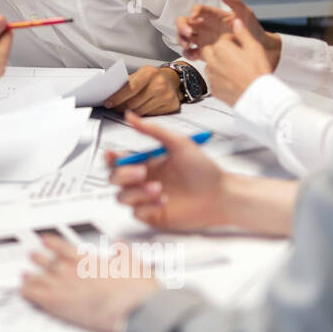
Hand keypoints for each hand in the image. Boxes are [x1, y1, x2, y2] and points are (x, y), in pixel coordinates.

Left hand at [20, 234, 161, 331]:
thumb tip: (121, 244)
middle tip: (32, 256)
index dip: (52, 244)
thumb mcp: (134, 264)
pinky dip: (29, 294)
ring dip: (32, 276)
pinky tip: (24, 293)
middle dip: (39, 259)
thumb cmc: (136, 291)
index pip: (64, 248)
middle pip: (50, 263)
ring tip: (25, 275)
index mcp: (89, 262)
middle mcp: (74, 273)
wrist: (134, 310)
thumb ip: (124, 252)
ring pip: (41, 279)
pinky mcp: (63, 308)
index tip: (45, 240)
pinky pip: (39, 298)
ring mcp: (67, 290)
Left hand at [103, 64, 181, 114]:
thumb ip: (127, 82)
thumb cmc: (151, 78)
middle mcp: (160, 84)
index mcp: (150, 73)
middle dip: (120, 107)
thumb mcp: (140, 73)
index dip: (117, 97)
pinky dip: (141, 114)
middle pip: (133, 102)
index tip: (108, 103)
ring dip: (129, 113)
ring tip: (123, 109)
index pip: (130, 88)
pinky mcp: (171, 106)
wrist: (171, 79)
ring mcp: (167, 96)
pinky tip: (138, 110)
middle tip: (114, 107)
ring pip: (140, 111)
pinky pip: (149, 115)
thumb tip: (110, 93)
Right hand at [106, 111, 228, 230]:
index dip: (110, 158)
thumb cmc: (205, 171)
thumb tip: (131, 116)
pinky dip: (147, 207)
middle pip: (115, 179)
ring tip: (158, 189)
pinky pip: (137, 213)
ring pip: (122, 197)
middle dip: (124, 175)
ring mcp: (147, 199)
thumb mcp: (179, 144)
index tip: (113, 155)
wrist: (221, 195)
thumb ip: (152, 130)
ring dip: (138, 192)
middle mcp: (145, 181)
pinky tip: (164, 201)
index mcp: (148, 163)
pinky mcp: (153, 215)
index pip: (119, 160)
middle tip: (142, 172)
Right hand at [176, 0, 280, 68]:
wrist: (259, 48)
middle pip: (185, 22)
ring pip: (184, 36)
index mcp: (213, 16)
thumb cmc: (252, 29)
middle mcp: (205, 26)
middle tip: (188, 33)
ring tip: (188, 45)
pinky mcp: (204, 51)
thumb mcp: (246, 13)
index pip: (198, 9)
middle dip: (182, 26)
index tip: (194, 16)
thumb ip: (234, 2)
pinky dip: (188, 53)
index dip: (193, 11)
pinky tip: (194, 55)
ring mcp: (203, 39)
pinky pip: (190, 52)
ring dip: (181, 39)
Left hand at [199, 17, 272, 104]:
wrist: (257, 96)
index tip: (241, 47)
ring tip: (235, 69)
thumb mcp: (254, 47)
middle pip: (211, 50)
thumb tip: (236, 21)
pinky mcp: (212, 88)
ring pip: (210, 64)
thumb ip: (242, 33)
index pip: (223, 39)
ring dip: (218, 64)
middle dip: (221, 51)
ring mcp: (211, 75)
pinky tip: (233, 80)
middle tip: (235, 57)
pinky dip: (220, 78)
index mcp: (221, 48)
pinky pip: (213, 79)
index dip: (234, 42)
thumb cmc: (257, 72)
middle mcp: (212, 61)